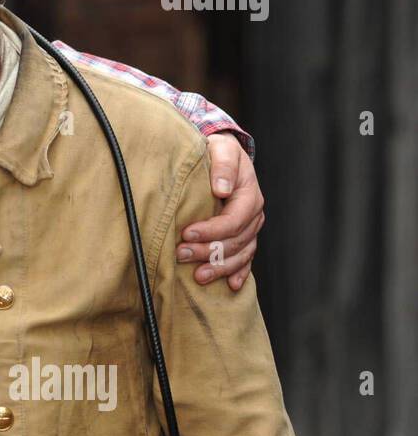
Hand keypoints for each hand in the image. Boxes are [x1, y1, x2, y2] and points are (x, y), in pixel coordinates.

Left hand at [176, 133, 264, 290]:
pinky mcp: (244, 237)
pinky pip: (246, 259)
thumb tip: (221, 188)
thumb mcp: (221, 149)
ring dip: (220, 267)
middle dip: (208, 251)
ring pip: (241, 254)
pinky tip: (230, 286)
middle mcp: (253, 215)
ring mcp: (250, 229)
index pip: (233, 220)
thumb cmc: (219, 152)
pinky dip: (239, 273)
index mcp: (249, 195)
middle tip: (181, 255)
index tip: (186, 233)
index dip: (211, 230)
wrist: (223, 156)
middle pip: (235, 241)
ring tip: (198, 277)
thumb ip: (222, 165)